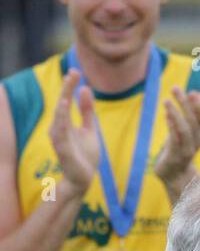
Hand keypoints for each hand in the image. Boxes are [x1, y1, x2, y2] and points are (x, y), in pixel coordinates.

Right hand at [47, 71, 98, 196]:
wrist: (84, 179)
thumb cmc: (85, 154)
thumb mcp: (90, 129)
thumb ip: (87, 111)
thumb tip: (86, 88)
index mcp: (64, 122)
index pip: (66, 99)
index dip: (70, 85)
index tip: (76, 71)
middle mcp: (58, 128)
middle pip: (61, 104)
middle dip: (67, 89)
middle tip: (73, 73)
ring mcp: (59, 139)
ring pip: (59, 118)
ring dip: (62, 105)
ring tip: (67, 92)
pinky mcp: (63, 150)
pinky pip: (61, 135)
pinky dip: (62, 123)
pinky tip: (65, 114)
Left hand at [152, 86, 199, 190]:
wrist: (175, 175)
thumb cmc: (180, 148)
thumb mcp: (188, 128)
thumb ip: (196, 111)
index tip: (193, 91)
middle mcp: (198, 142)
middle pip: (195, 121)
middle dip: (186, 104)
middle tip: (175, 88)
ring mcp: (187, 151)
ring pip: (185, 131)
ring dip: (176, 114)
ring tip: (166, 100)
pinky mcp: (175, 157)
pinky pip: (175, 141)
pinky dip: (172, 128)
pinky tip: (166, 116)